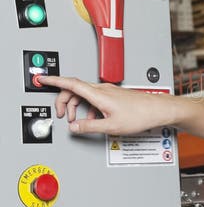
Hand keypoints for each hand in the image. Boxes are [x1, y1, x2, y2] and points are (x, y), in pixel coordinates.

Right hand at [41, 75, 176, 135]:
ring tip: (78, 121)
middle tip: (62, 115)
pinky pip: (94, 99)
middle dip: (64, 101)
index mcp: (98, 94)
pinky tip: (93, 119)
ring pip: (84, 95)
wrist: (159, 109)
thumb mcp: (111, 126)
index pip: (70, 83)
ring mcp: (108, 91)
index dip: (54, 81)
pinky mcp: (114, 95)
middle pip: (74, 90)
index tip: (42, 79)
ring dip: (77, 106)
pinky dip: (88, 108)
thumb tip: (74, 127)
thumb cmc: (140, 115)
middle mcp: (102, 89)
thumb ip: (89, 126)